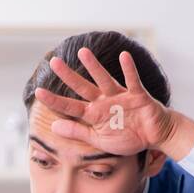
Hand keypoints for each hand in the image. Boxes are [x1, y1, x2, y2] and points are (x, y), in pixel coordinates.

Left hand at [34, 48, 193, 160]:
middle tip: (53, 61)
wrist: (154, 136)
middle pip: (83, 87)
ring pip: (104, 79)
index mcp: (94, 114)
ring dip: (94, 67)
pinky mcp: (137, 96)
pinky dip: (129, 70)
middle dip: (68, 76)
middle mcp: (104, 102)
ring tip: (82, 52)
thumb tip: (53, 127)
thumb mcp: (99, 140)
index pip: (71, 107)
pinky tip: (124, 56)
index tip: (39, 92)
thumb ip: (78, 133)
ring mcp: (120, 97)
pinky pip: (132, 81)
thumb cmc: (127, 137)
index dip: (55, 100)